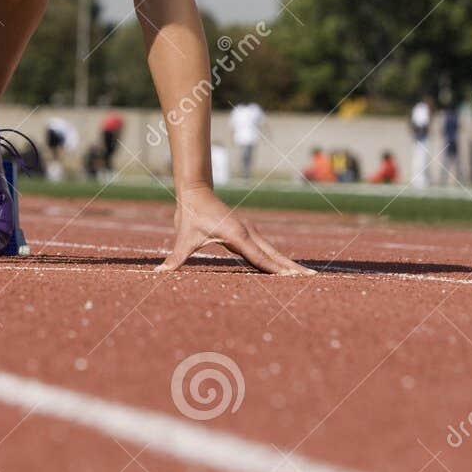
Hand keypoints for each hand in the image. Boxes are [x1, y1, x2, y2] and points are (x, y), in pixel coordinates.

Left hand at [157, 186, 314, 275]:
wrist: (196, 192)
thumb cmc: (190, 215)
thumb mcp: (183, 238)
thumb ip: (174, 259)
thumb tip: (158, 273)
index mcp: (237, 235)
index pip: (259, 258)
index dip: (276, 270)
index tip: (292, 279)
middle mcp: (248, 233)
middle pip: (275, 255)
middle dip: (292, 268)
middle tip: (313, 279)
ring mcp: (249, 233)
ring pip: (273, 252)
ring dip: (289, 264)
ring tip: (306, 276)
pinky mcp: (247, 234)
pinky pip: (266, 250)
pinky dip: (278, 260)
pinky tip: (284, 269)